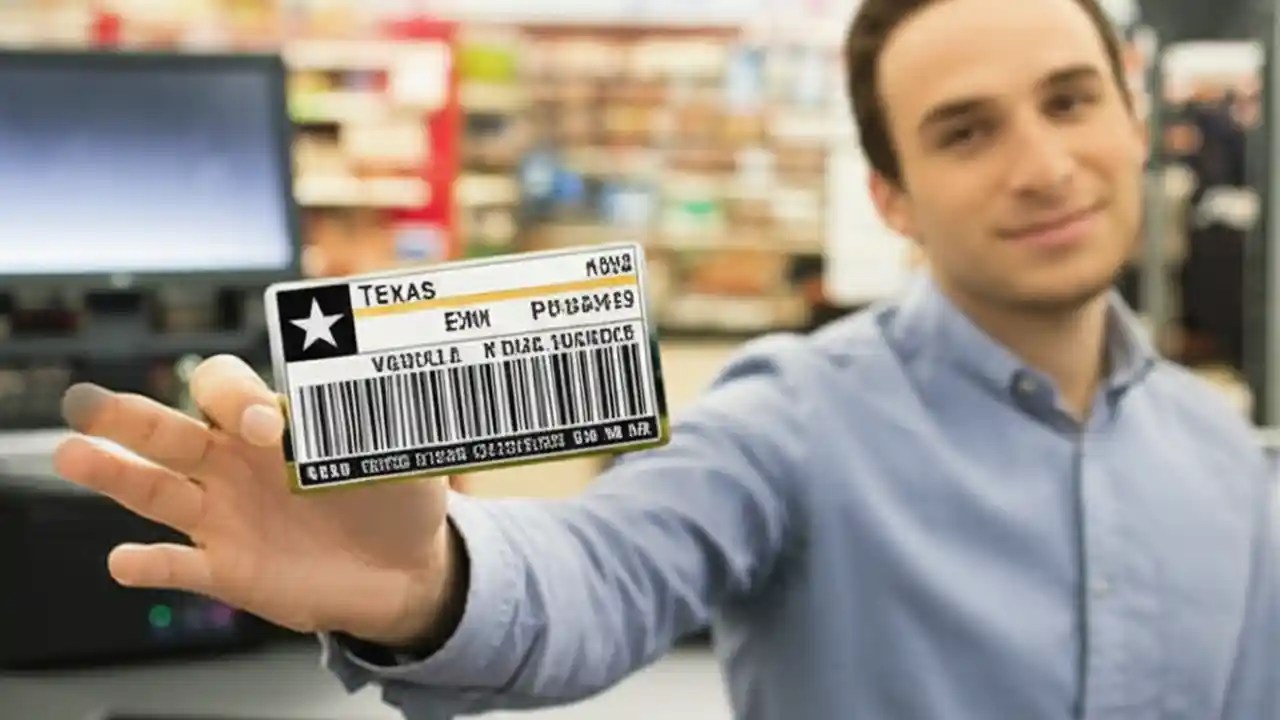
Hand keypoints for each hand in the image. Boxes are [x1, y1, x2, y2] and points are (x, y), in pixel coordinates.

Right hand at [53, 355, 457, 647]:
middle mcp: (233, 466)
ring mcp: (225, 518)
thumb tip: (381, 385)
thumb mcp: (399, 452)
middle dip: (131, 418)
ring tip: (72, 455)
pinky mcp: (227, 569)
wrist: (405, 570)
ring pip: (158, 492)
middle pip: (170, 434)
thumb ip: (380, 420)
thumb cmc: (396, 497)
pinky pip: (179, 566)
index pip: (225, 388)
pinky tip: (123, 561)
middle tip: (92, 404)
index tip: (269, 426)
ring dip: (115, 475)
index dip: (239, 399)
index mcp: (270, 425)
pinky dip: (151, 564)